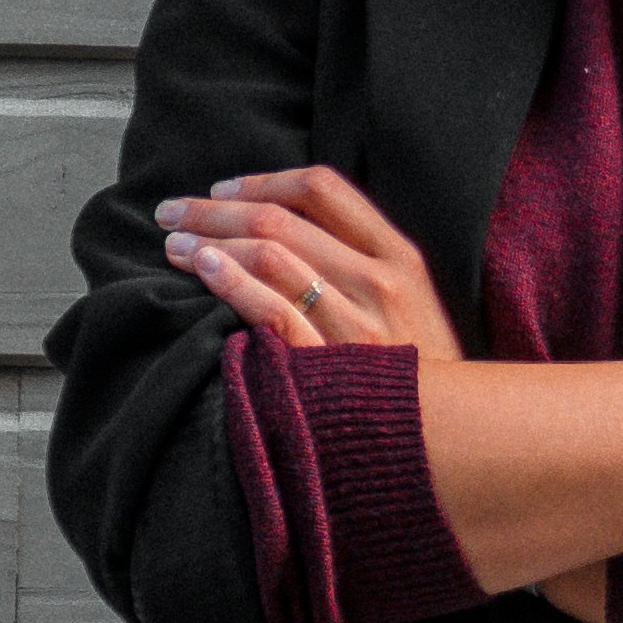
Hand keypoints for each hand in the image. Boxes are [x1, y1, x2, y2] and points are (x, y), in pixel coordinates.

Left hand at [156, 162, 468, 363]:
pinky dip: (232, 282)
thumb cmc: (419, 372)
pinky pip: (272, 311)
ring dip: (210, 242)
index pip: (322, 190)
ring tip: (175, 245)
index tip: (222, 189)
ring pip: (271, 257)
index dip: (263, 181)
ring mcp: (356, 325)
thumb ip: (364, 261)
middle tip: (173, 213)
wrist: (449, 441)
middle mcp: (379, 281)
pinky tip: (204, 270)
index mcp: (400, 256)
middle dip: (215, 210)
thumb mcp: (412, 303)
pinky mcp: (331, 365)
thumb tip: (290, 226)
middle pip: (282, 220)